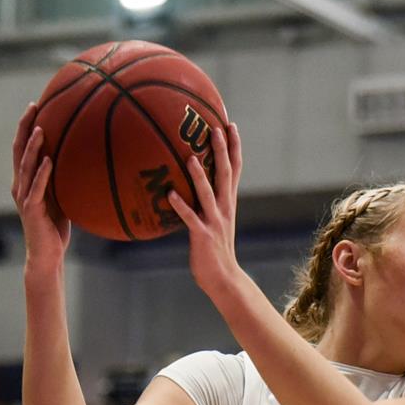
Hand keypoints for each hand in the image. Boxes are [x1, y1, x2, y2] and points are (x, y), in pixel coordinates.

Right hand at [11, 103, 70, 278]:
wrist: (47, 255)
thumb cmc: (56, 227)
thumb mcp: (62, 196)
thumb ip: (66, 178)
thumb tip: (86, 159)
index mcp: (26, 180)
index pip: (23, 148)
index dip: (26, 126)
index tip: (35, 105)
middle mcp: (20, 185)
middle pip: (19, 150)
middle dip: (24, 127)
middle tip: (33, 106)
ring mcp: (24, 197)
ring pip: (25, 166)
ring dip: (32, 147)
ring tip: (40, 129)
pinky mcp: (31, 210)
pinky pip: (36, 188)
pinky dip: (42, 173)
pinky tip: (49, 160)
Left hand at [166, 121, 245, 302]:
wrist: (224, 279)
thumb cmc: (213, 252)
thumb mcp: (212, 223)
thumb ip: (204, 204)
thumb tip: (183, 187)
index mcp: (228, 203)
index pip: (235, 170)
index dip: (234, 147)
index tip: (230, 125)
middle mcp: (224, 208)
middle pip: (225, 174)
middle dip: (222, 151)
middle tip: (216, 127)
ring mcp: (215, 222)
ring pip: (208, 194)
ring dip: (200, 176)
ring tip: (191, 157)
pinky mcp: (203, 236)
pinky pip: (190, 218)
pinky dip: (180, 206)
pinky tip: (169, 195)